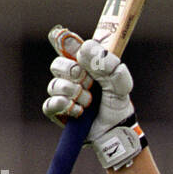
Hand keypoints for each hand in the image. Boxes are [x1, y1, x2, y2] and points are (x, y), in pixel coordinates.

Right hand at [43, 28, 145, 170]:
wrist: (116, 130)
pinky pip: (51, 104)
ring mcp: (62, 94)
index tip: (78, 50)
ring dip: (75, 94)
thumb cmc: (116, 104)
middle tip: (89, 83)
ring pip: (56, 85)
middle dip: (74, 73)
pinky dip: (65, 106)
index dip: (68, 42)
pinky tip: (79, 112)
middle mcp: (70, 76)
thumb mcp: (121, 84)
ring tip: (89, 102)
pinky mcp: (57, 111)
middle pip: (58, 64)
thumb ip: (111, 66)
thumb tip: (88, 50)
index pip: (68, 45)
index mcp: (84, 64)